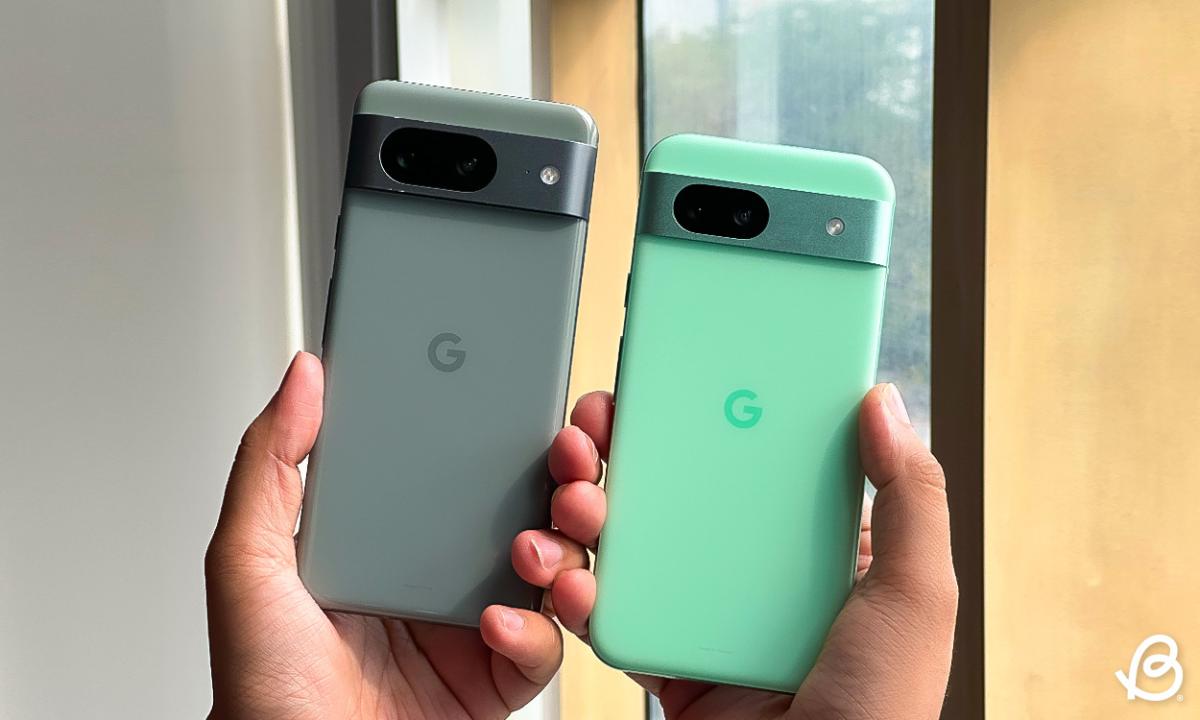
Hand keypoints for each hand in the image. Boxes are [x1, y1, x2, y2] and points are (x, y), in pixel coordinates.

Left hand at [206, 352, 567, 719]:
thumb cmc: (264, 688)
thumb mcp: (248, 562)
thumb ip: (270, 463)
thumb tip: (302, 378)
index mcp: (392, 534)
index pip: (465, 467)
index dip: (509, 434)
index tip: (536, 405)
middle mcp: (441, 575)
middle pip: (529, 511)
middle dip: (565, 482)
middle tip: (568, 464)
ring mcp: (473, 628)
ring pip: (555, 570)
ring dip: (566, 549)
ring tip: (537, 549)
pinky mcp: (495, 680)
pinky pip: (544, 646)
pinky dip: (535, 632)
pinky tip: (499, 625)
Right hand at [519, 384, 957, 719]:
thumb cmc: (876, 714)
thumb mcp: (913, 600)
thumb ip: (909, 499)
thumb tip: (882, 402)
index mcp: (823, 555)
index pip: (764, 465)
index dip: (717, 420)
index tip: (669, 381)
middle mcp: (763, 582)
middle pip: (690, 496)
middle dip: (634, 457)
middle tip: (593, 432)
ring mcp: (713, 622)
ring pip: (643, 546)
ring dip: (597, 515)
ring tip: (573, 498)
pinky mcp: (669, 662)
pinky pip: (618, 613)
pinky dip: (584, 593)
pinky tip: (569, 575)